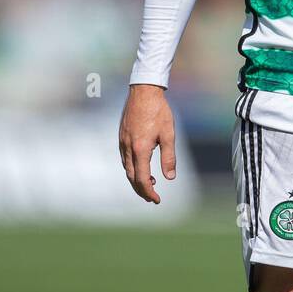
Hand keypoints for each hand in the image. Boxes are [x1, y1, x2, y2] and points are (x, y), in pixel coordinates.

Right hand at [118, 84, 176, 202]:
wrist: (144, 91)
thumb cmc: (159, 111)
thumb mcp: (169, 134)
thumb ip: (169, 157)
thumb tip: (170, 177)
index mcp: (140, 149)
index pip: (142, 179)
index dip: (149, 192)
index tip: (157, 199)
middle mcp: (128, 147)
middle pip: (132, 177)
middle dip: (141, 190)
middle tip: (152, 197)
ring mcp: (122, 142)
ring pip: (127, 168)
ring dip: (136, 179)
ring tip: (150, 184)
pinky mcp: (121, 136)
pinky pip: (125, 158)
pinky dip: (132, 168)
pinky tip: (141, 166)